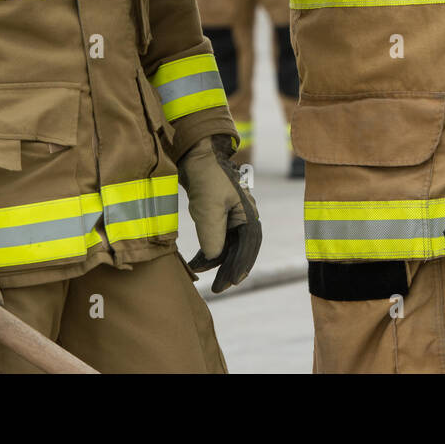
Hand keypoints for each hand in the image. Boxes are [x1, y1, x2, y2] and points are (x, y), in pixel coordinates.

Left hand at [177, 135, 261, 292]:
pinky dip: (208, 251)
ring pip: (227, 247)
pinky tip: (197, 262)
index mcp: (248, 214)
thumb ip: (213, 235)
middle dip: (228, 269)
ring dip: (214, 261)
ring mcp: (231, 217)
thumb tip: (214, 257)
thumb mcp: (209, 207)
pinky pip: (217, 240)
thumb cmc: (206, 177)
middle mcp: (244, 217)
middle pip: (239, 250)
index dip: (241, 265)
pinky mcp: (218, 217)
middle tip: (217, 288)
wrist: (196, 155)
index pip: (249, 246)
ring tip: (198, 272)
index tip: (231, 282)